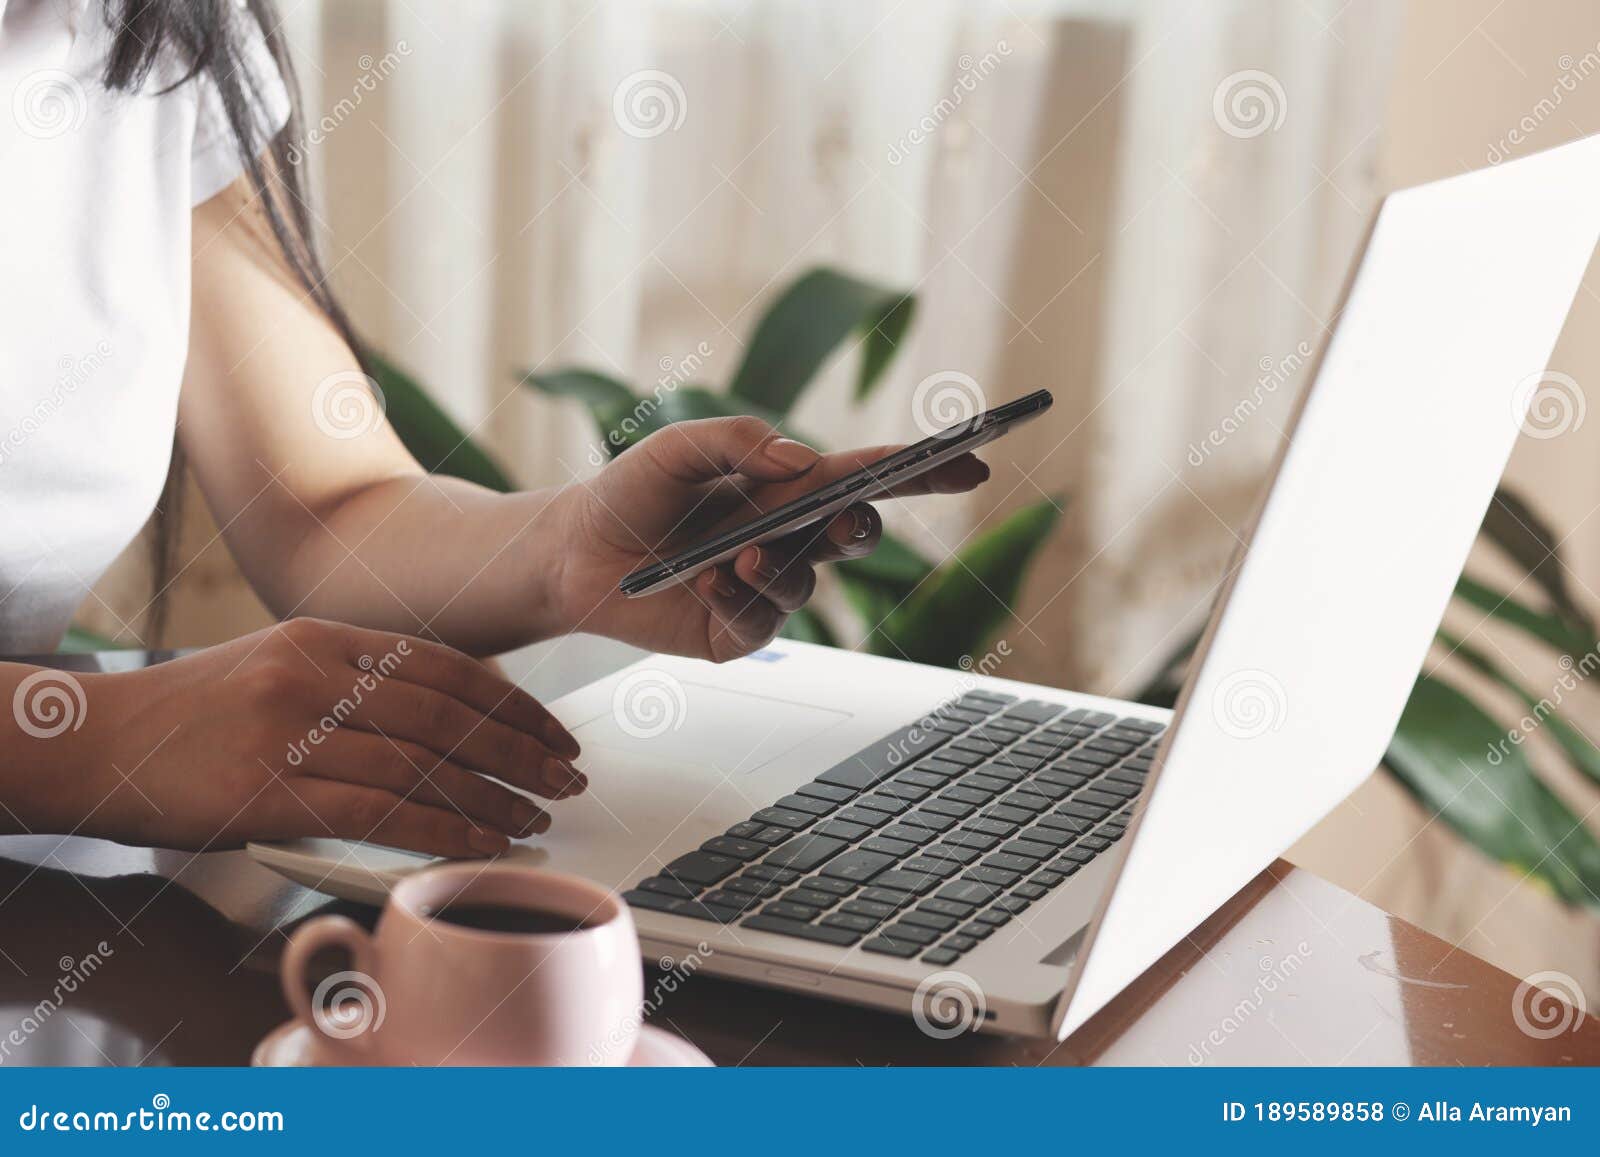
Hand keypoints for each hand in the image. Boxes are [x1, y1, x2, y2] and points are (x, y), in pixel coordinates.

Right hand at [26, 619, 582, 856]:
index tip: (553, 733)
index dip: (512, 704)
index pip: (445, 667)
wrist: (95, 741)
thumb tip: (455, 721)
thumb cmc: (196, 714)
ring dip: (493, 795)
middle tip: (567, 777)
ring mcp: (290, 732)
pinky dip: (442, 829)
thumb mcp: (280, 669)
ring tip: (537, 815)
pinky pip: (379, 813)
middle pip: (447, 713)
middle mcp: (313, 675)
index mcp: (323, 638)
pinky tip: (483, 842)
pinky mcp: (268, 792)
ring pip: (421, 765)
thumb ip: (357, 684)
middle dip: (521, 749)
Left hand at [552, 416, 988, 660]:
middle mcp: (790, 538)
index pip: (871, 477)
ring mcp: (769, 588)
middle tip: (846, 517)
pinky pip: (762, 621)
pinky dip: (739, 600)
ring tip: (733, 556)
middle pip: (859, 533)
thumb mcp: (677, 448)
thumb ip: (736, 439)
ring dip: (778, 567)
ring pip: (808, 582)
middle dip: (862, 526)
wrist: (574, 554)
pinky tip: (707, 584)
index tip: (975, 460)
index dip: (926, 470)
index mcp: (789, 488)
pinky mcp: (741, 631)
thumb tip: (801, 459)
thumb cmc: (631, 493)